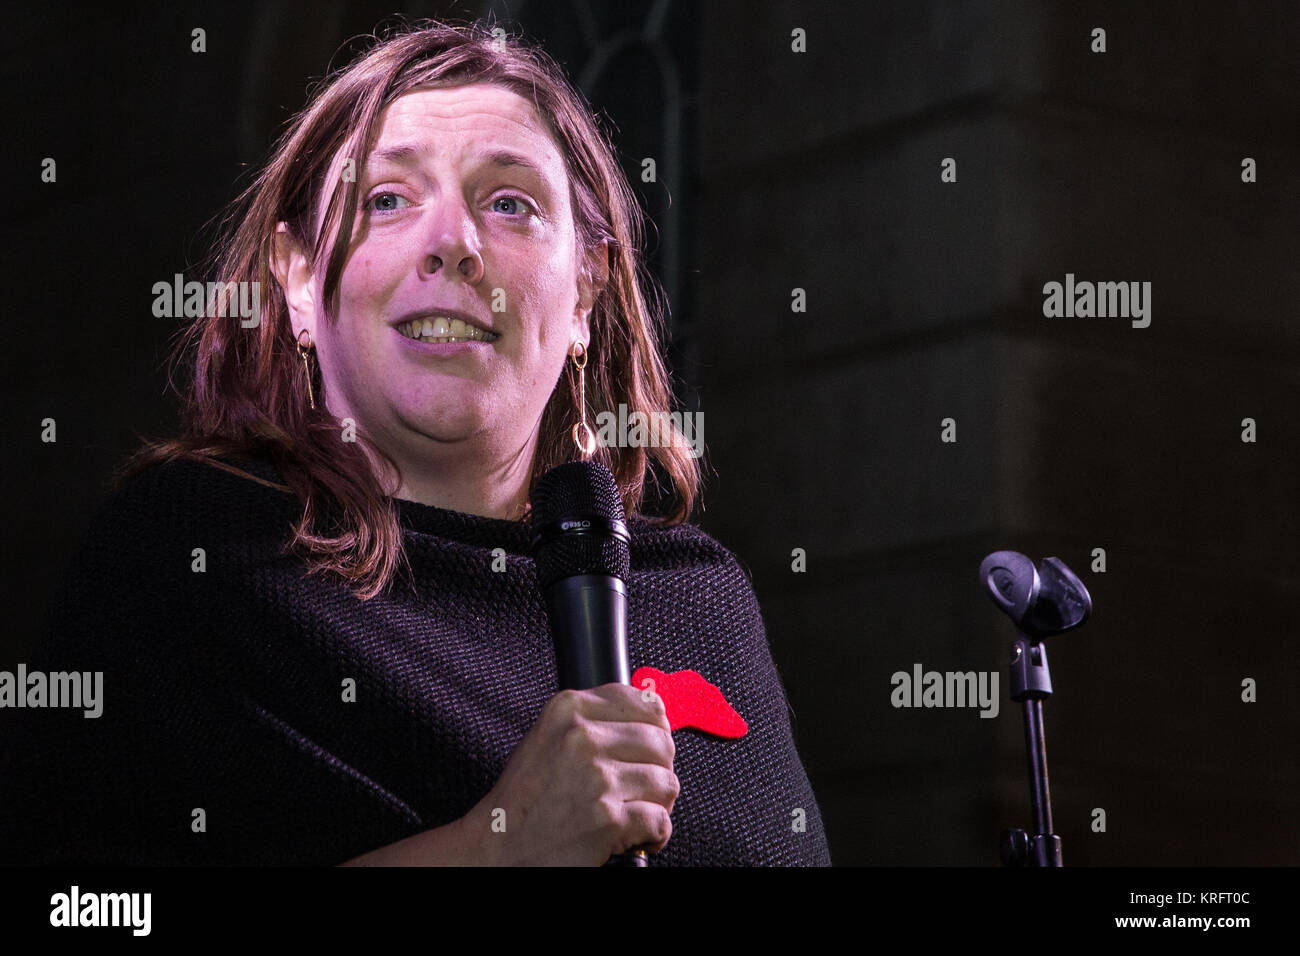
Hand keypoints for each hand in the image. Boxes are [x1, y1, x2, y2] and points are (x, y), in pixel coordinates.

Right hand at [464, 683, 678, 865]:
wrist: (497, 848)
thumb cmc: (524, 799)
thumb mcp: (549, 737)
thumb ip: (594, 721)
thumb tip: (653, 714)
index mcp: (569, 709)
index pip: (646, 704)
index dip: (658, 729)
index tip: (653, 747)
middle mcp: (583, 737)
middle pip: (662, 743)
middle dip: (660, 770)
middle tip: (641, 789)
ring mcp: (597, 778)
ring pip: (667, 782)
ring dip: (658, 804)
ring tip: (633, 813)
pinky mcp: (608, 819)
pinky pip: (660, 821)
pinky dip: (654, 836)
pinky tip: (631, 837)